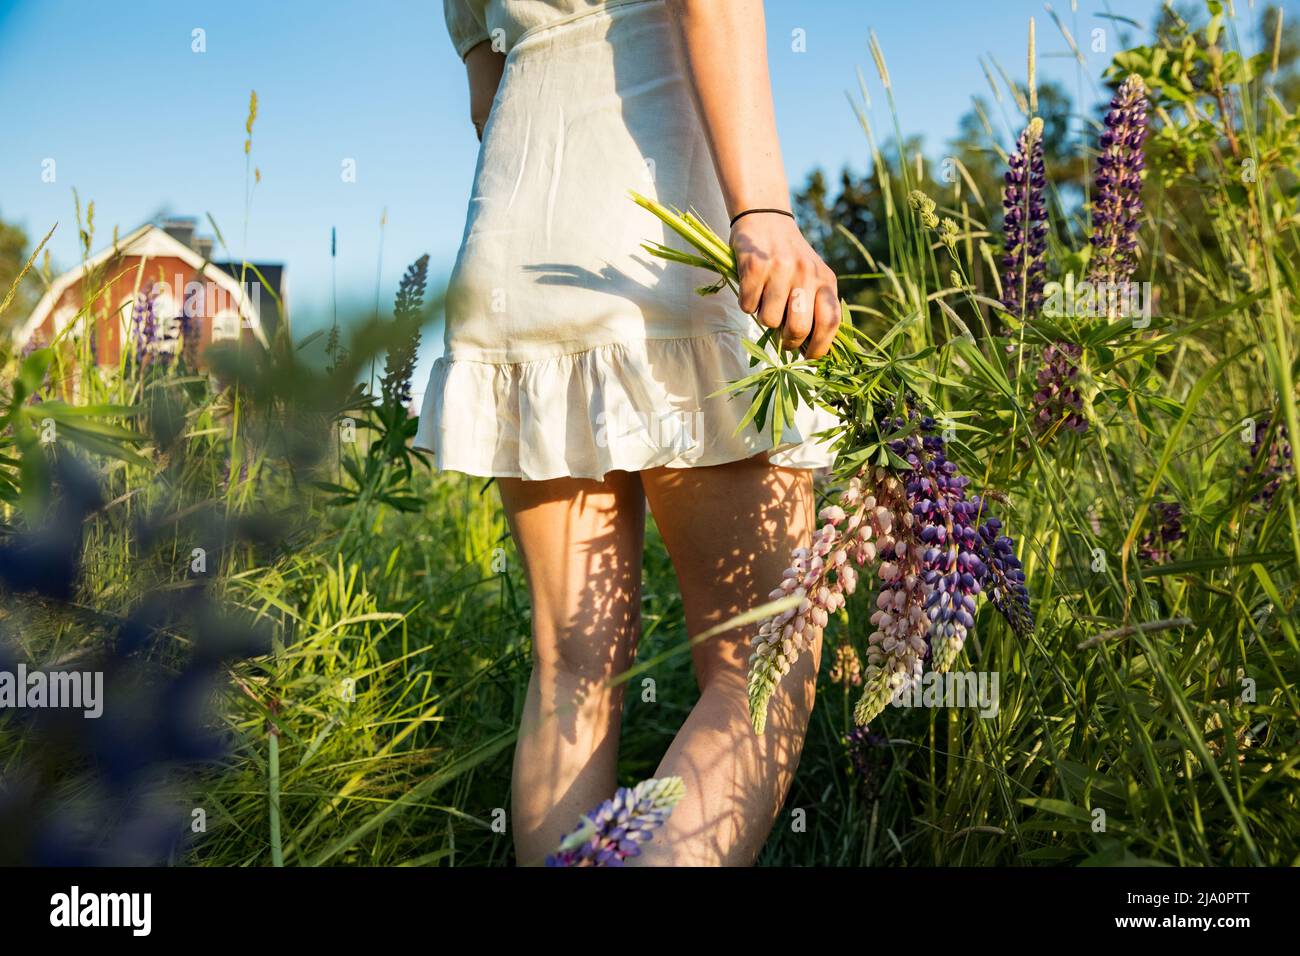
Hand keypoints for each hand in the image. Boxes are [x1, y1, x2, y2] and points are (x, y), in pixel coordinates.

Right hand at [730, 212, 839, 358]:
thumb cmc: (790, 258)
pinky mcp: (754, 266)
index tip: (809, 357)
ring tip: (766, 298)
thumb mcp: (813, 276)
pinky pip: (747, 306)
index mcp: (826, 279)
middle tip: (782, 336)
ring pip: (769, 320)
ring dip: (763, 317)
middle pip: (798, 328)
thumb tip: (811, 349)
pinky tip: (752, 287)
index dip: (820, 347)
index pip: (830, 322)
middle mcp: (806, 273)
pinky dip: (747, 303)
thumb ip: (816, 307)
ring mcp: (780, 268)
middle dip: (788, 341)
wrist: (766, 218)